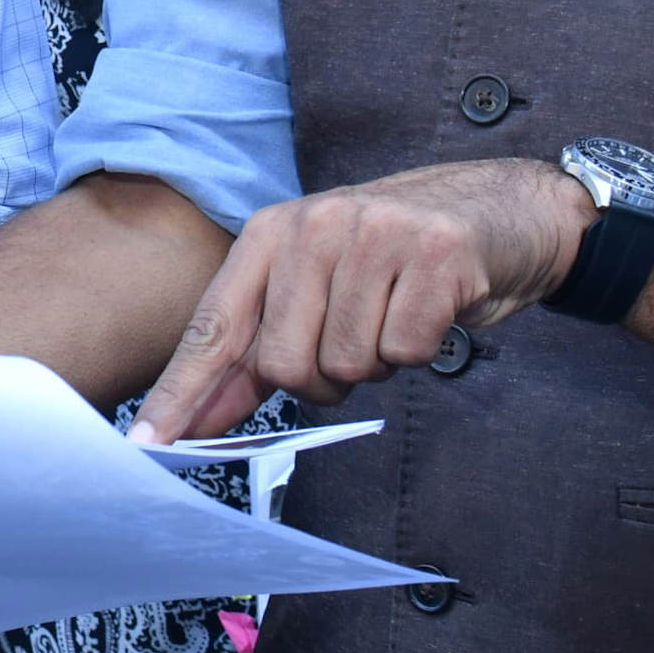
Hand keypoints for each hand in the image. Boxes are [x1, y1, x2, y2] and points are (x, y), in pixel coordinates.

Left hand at [134, 159, 592, 440]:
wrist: (504, 209)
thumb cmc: (398, 259)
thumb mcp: (317, 284)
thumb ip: (258, 347)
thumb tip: (198, 418)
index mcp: (272, 233)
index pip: (214, 326)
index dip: (181, 392)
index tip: (149, 443)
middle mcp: (315, 226)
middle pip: (284, 364)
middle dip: (321, 379)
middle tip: (357, 341)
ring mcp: (374, 235)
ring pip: (347, 364)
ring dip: (375, 362)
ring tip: (395, 315)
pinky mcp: (434, 253)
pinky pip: (404, 351)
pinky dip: (419, 349)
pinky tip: (431, 309)